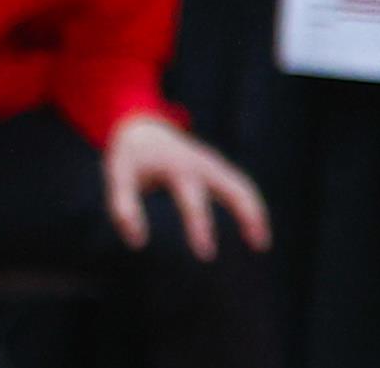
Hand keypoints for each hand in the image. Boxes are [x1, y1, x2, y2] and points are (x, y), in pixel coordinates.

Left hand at [103, 114, 269, 261]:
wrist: (141, 127)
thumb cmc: (130, 157)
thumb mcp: (118, 176)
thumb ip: (123, 208)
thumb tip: (137, 242)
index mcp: (177, 166)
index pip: (193, 199)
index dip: (199, 226)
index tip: (205, 254)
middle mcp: (201, 163)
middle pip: (234, 185)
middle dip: (244, 213)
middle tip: (256, 245)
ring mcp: (212, 163)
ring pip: (243, 185)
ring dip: (255, 211)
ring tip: (261, 244)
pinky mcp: (216, 167)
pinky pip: (241, 185)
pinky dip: (251, 205)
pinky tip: (256, 232)